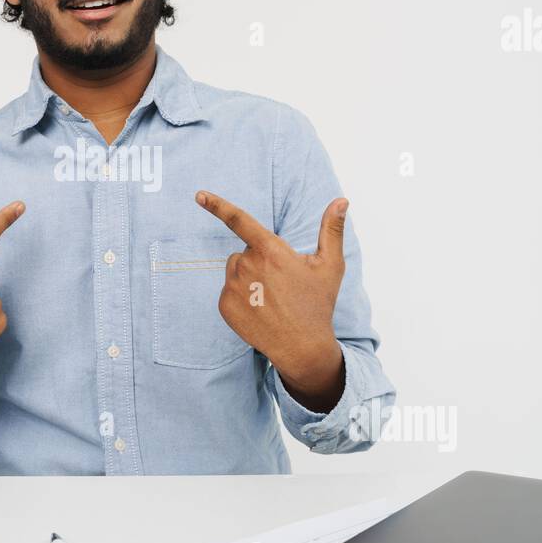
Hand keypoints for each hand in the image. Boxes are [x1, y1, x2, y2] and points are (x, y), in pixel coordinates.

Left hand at [195, 190, 347, 386]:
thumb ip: (331, 230)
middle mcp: (247, 265)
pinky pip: (229, 290)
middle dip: (261, 260)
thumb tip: (341, 200)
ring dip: (249, 277)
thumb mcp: (330, 266)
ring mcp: (233, 287)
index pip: (239, 220)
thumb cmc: (318, 304)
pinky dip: (241, 297)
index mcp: (271, 250)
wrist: (302, 347)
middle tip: (282, 284)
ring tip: (271, 298)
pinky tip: (260, 310)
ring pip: (236, 269)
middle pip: (246, 251)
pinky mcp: (224, 306)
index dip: (218, 205)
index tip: (200, 195)